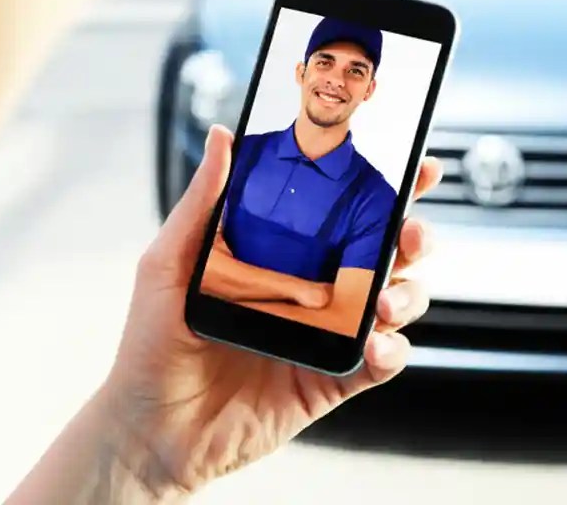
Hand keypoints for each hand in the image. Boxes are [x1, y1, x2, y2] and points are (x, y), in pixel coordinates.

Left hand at [102, 125, 439, 496]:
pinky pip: (379, 364)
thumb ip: (202, 203)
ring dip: (406, 294)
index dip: (386, 188)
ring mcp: (324, 336)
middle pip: (384, 254)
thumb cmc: (151, 344)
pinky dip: (392, 351)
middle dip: (412, 237)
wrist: (150, 429)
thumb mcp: (167, 264)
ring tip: (385, 300)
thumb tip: (223, 138)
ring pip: (393, 304)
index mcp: (280, 255)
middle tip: (410, 233)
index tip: (416, 165)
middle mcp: (310, 291)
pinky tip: (378, 343)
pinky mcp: (329, 382)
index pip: (342, 213)